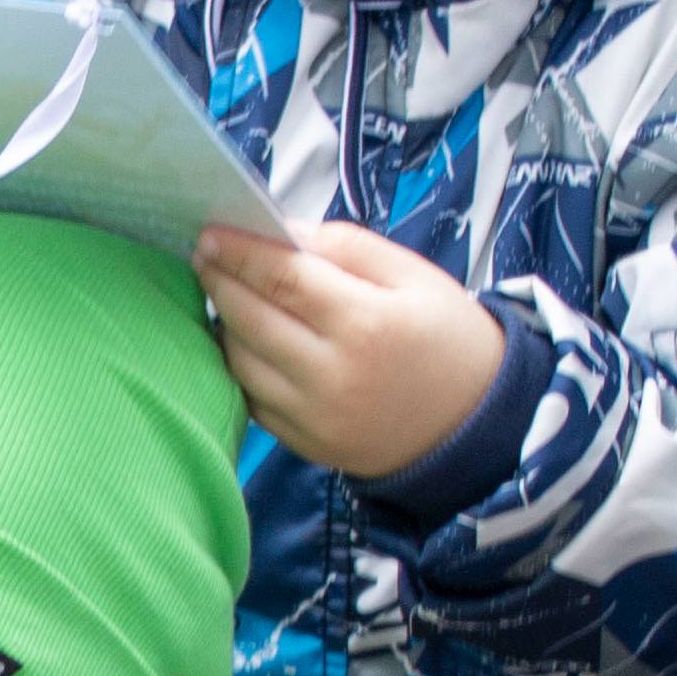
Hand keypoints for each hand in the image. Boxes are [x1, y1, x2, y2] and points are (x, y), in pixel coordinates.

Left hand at [193, 223, 514, 481]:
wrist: (473, 425)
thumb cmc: (446, 338)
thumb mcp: (413, 275)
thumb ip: (346, 248)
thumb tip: (282, 231)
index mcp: (365, 323)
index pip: (282, 279)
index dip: (240, 252)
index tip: (210, 232)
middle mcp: (332, 375)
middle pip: (251, 320)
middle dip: (220, 282)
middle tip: (203, 255)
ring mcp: (314, 417)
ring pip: (241, 363)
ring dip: (223, 325)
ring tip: (223, 293)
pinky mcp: (304, 444)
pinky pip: (252, 400)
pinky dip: (239, 367)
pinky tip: (242, 340)